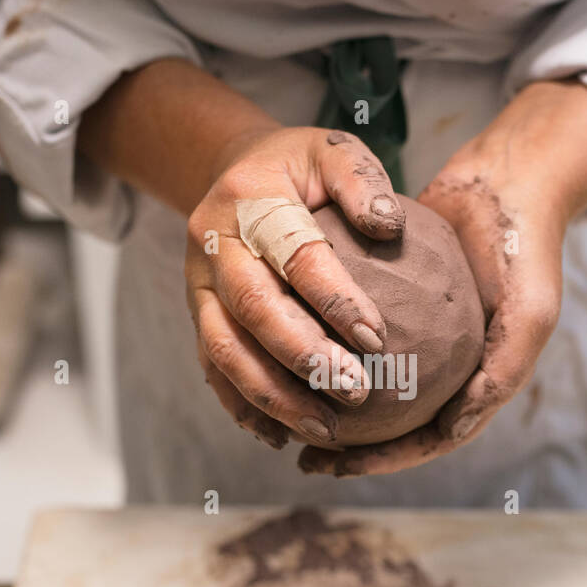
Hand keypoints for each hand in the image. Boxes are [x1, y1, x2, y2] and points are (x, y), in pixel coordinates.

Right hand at [184, 126, 408, 449]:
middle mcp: (214, 244)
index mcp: (250, 199)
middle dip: (304, 359)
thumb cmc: (299, 167)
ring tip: (324, 429)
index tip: (377, 338)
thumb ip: (362, 181)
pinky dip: (243, 408)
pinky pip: (213, 369)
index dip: (334, 299)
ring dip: (273, 397)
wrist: (232, 172)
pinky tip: (280, 437)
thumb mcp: (333, 150)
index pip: (295, 255)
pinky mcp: (197, 316)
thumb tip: (388, 225)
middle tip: (355, 392)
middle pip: (253, 311)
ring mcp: (199, 285)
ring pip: (225, 350)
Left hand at [299, 79, 586, 475]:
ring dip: (327, 396)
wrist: (510, 178)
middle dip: (346, 444)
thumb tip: (451, 433)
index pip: (425, 439)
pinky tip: (287, 340)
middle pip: (389, 420)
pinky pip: (352, 325)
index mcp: (475, 382)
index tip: (333, 467)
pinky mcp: (393, 297)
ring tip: (284, 405)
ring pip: (365, 376)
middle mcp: (443, 364)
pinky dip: (323, 337)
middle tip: (299, 454)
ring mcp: (417, 332)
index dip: (382, 460)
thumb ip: (501, 374)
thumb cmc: (526, 248)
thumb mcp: (529, 314)